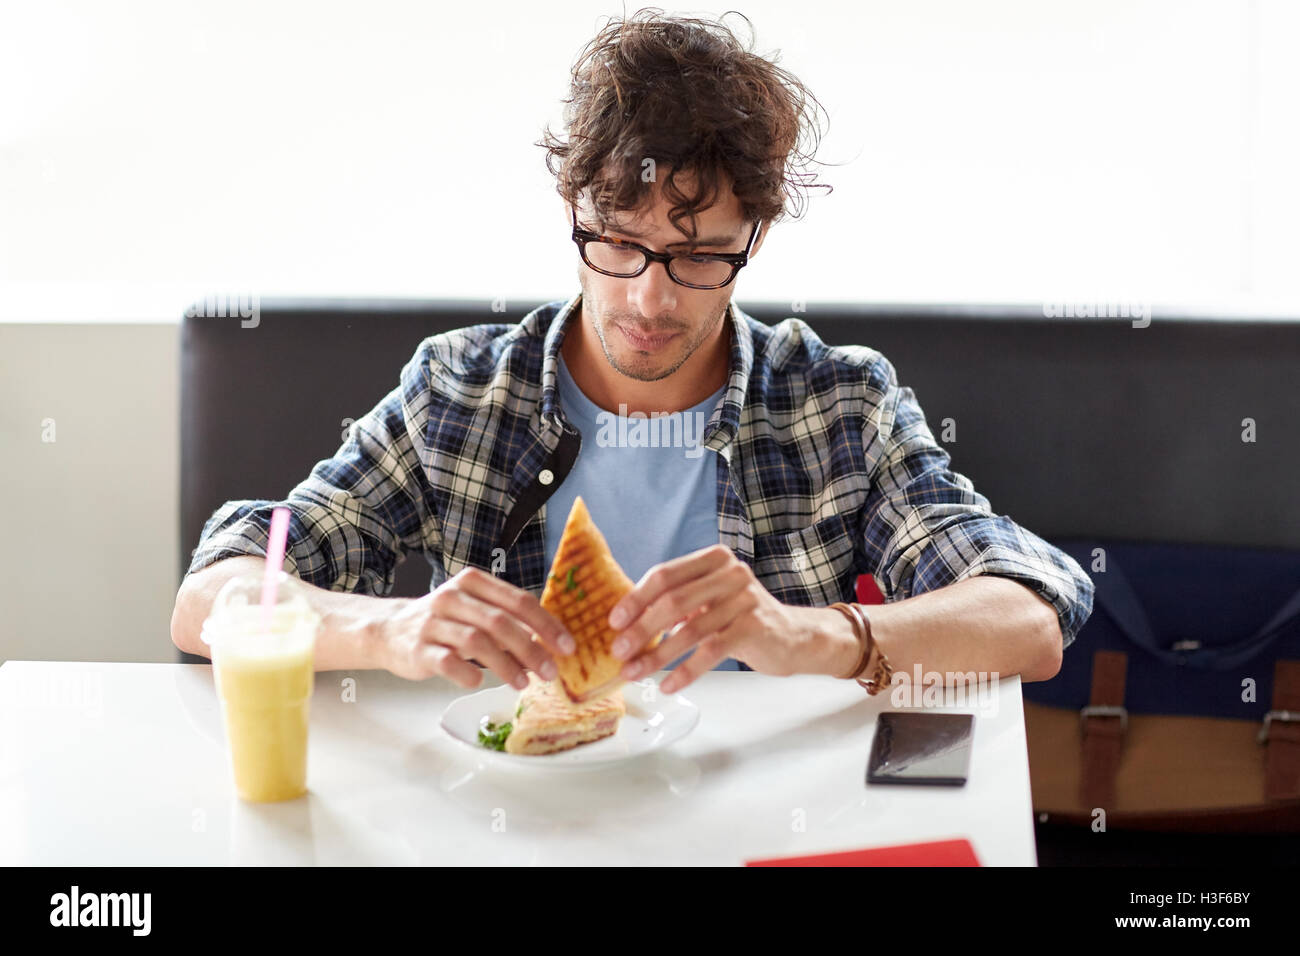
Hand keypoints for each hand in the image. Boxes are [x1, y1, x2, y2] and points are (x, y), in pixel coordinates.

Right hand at [376, 568, 575, 688]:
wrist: (389, 631)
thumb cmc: (444, 622)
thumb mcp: (476, 611)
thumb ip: (510, 622)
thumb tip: (551, 645)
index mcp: (473, 583)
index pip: (518, 601)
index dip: (546, 625)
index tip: (567, 647)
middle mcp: (452, 598)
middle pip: (500, 622)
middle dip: (531, 649)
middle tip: (550, 672)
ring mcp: (432, 623)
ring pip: (476, 642)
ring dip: (505, 665)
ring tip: (522, 683)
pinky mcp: (417, 649)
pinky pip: (446, 662)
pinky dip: (467, 673)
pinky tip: (479, 682)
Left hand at [608, 545, 828, 692]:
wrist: (793, 636)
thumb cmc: (741, 618)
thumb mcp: (709, 600)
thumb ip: (677, 602)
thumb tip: (625, 623)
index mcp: (713, 559)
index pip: (665, 574)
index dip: (636, 598)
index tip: (614, 621)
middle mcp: (730, 573)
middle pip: (673, 600)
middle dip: (641, 629)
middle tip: (619, 651)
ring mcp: (745, 598)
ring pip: (690, 629)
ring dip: (657, 655)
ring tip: (635, 673)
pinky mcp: (755, 627)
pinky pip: (711, 651)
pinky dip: (686, 671)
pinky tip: (668, 684)